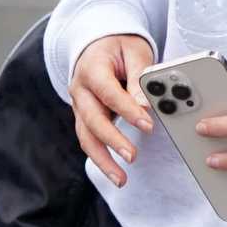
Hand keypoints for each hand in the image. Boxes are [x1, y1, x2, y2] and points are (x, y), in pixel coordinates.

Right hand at [70, 33, 155, 187]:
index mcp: (91, 68)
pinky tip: (115, 174)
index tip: (147, 124)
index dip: (127, 110)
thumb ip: (140, 78)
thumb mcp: (135, 52)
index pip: (108, 92)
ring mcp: (79, 106)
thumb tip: (146, 106)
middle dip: (113, 140)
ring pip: (86, 137)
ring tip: (121, 179)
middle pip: (92, 120)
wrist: (98, 46)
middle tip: (132, 156)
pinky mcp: (84, 119)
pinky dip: (101, 159)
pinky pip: (89, 141)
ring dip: (102, 160)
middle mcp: (80, 90)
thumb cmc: (120, 48)